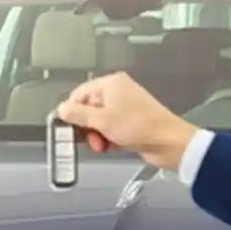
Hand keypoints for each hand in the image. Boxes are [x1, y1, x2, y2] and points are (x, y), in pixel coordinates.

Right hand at [56, 72, 197, 170]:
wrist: (168, 143)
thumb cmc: (141, 126)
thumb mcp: (101, 120)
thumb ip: (78, 114)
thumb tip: (61, 109)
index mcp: (110, 84)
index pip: (79, 94)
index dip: (73, 112)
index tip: (71, 128)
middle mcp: (118, 93)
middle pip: (88, 109)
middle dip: (88, 127)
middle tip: (92, 139)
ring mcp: (125, 108)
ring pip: (99, 121)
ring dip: (98, 135)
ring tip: (105, 144)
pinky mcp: (131, 122)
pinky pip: (111, 129)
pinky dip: (109, 138)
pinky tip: (114, 145)